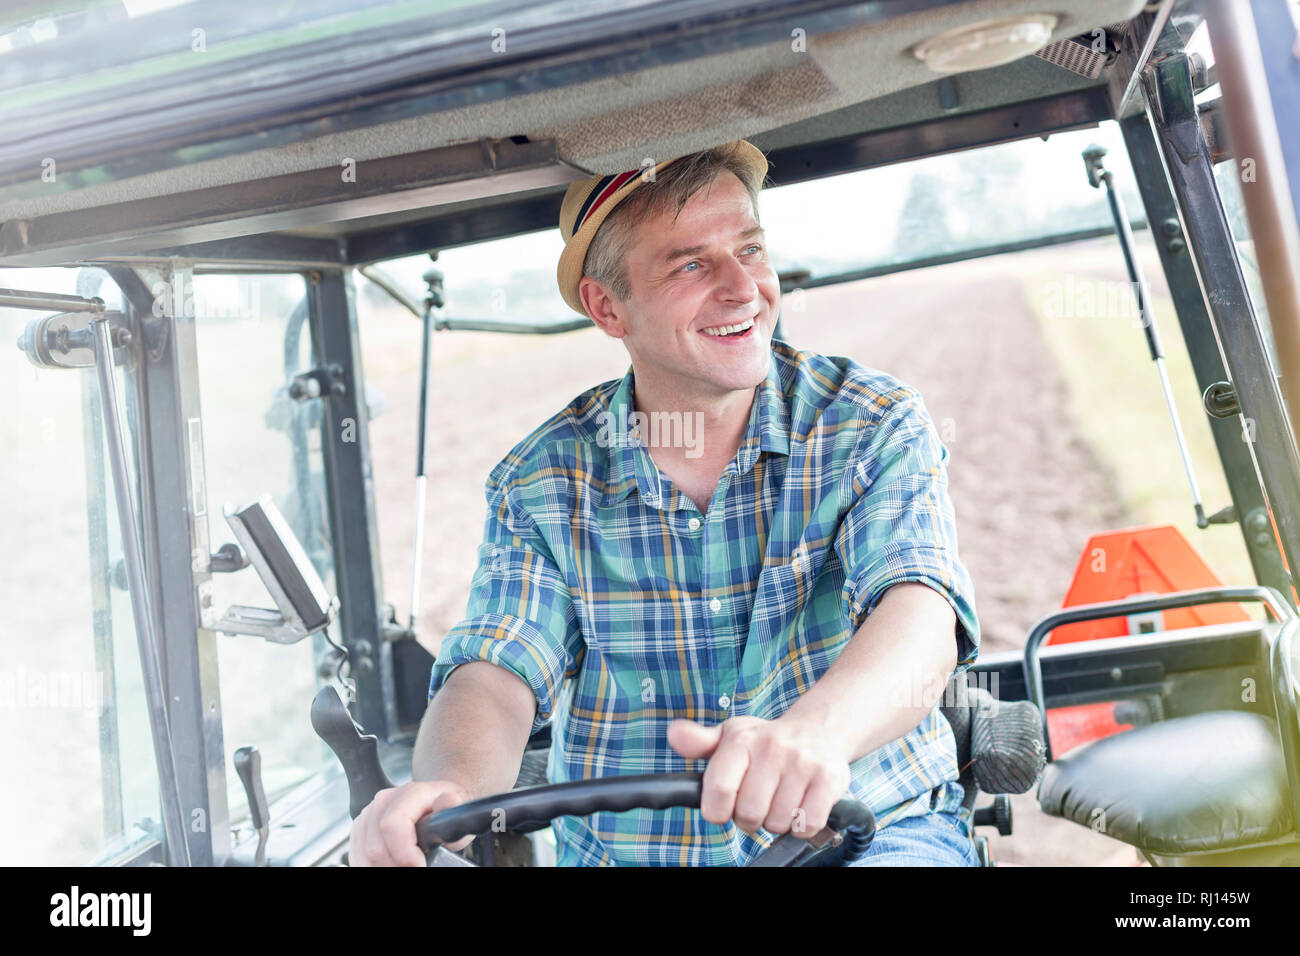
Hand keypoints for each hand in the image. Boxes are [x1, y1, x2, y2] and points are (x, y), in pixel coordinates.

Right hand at [348, 780, 473, 866]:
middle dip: (396, 866)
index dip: (404, 853)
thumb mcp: (458, 807)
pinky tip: (390, 864)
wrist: (433, 802)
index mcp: (408, 793)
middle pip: (376, 848)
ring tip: (404, 865)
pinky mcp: (359, 829)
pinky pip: (357, 857)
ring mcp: (368, 815)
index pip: (392, 825)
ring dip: (383, 867)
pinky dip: (372, 867)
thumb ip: (453, 808)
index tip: (419, 865)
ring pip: (364, 856)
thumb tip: (450, 800)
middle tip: (415, 867)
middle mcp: (383, 801)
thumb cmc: (445, 809)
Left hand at [667, 715, 850, 836]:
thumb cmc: (766, 741)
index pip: (718, 791)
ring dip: (776, 821)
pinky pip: (806, 825)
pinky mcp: (829, 779)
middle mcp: (772, 748)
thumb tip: (674, 734)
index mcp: (741, 739)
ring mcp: (803, 763)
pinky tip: (799, 804)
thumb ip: (698, 742)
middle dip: (749, 817)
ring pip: (777, 823)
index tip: (724, 806)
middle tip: (758, 799)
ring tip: (780, 798)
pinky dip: (800, 825)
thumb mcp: (730, 736)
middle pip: (748, 815)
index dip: (717, 810)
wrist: (818, 730)